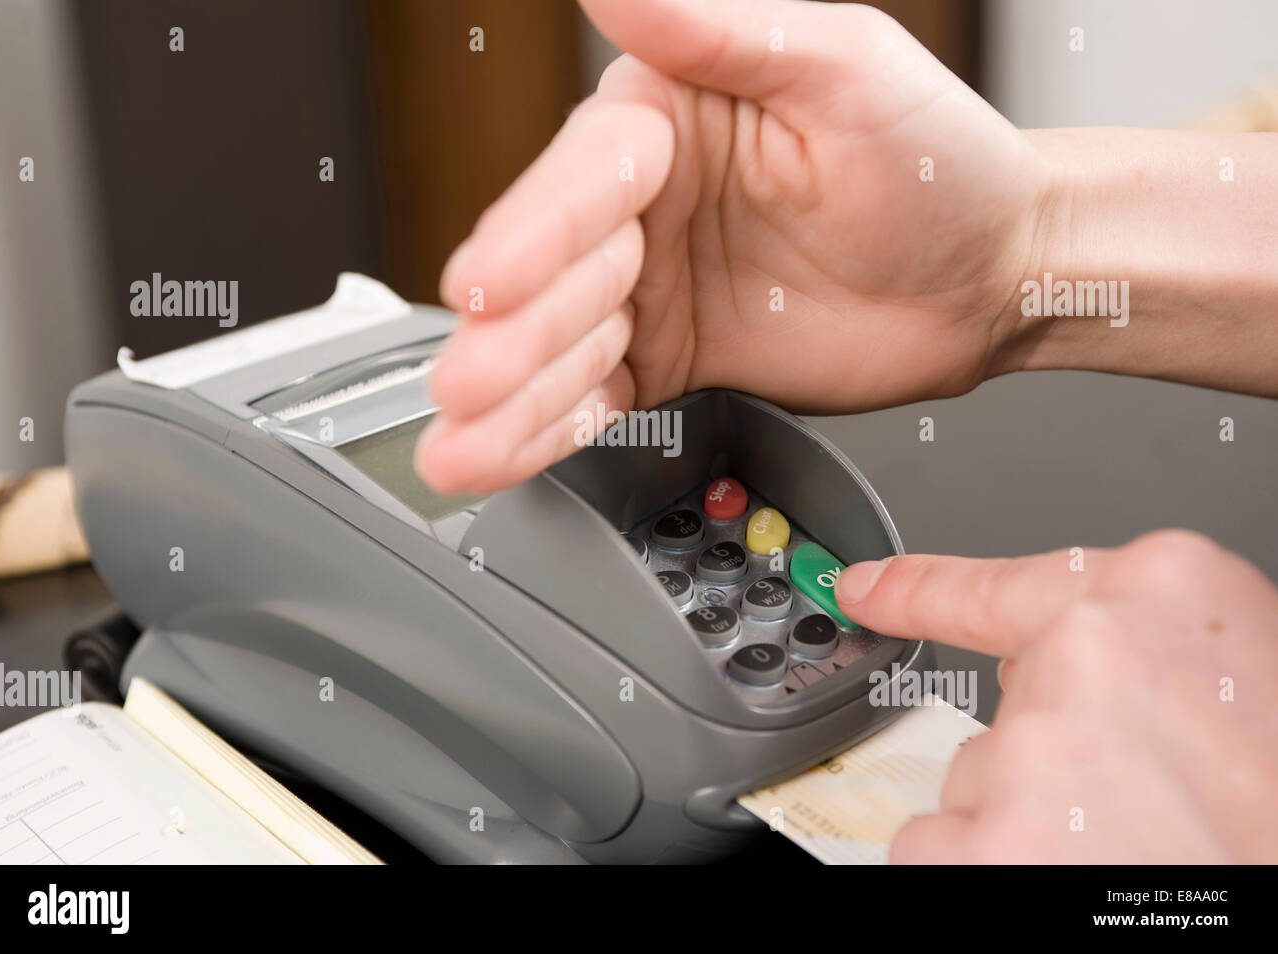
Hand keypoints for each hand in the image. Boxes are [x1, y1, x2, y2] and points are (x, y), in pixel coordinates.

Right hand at [417, 0, 1052, 492]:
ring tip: (457, 445)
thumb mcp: (843, 70)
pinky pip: (601, 402)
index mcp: (668, 123)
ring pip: (564, 348)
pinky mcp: (671, 361)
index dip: (535, 235)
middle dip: (510, 335)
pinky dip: (552, 433)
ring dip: (510, 400)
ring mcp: (652, 291)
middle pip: (555, 274)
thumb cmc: (936, 159)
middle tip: (464, 384)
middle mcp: (643, 207)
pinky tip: (498, 458)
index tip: (487, 283)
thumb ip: (724, 33)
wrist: (991, 275)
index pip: (584, 178)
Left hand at [833, 530, 1277, 862]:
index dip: (919, 588)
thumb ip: (1141, 660)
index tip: (862, 587)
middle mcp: (1090, 655)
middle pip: (1007, 708)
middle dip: (1052, 758)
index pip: (1006, 579)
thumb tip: (1056, 672)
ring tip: (1138, 848)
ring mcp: (1033, 751)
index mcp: (1168, 596)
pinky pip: (946, 846)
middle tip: (1147, 806)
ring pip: (983, 784)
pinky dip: (993, 866)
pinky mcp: (990, 844)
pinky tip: (1083, 879)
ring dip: (1034, 822)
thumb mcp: (1245, 684)